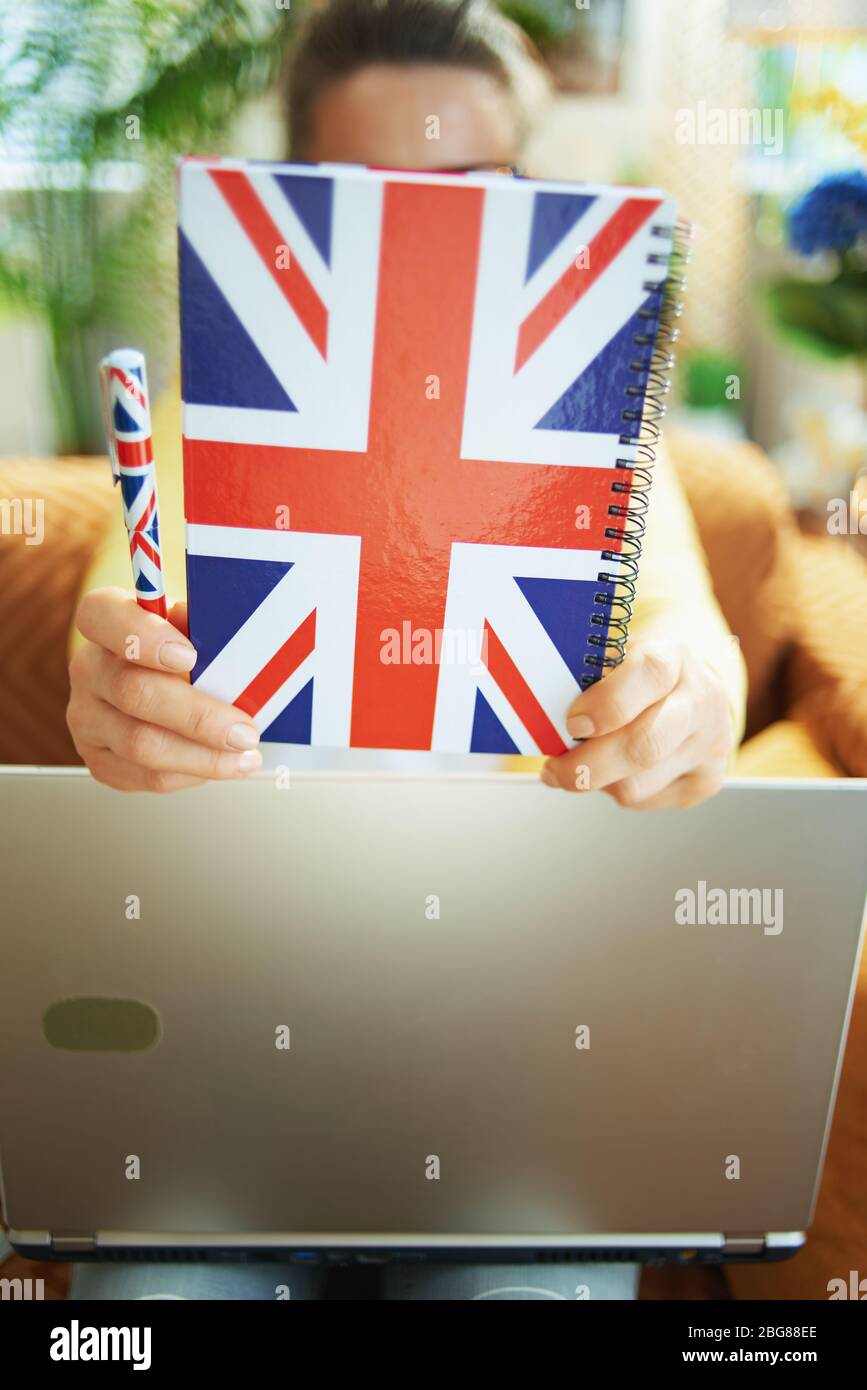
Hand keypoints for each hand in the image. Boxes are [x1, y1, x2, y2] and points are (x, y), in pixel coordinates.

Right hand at [67, 587, 261, 791]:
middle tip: (242, 730)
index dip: (143, 636)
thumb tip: (228, 642)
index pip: (102, 616)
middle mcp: (89, 669)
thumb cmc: (179, 651)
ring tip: (243, 755)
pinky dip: (191, 773)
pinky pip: (146, 776)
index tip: (190, 655)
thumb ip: (200, 626)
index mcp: (104, 621)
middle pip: (133, 692)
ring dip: (203, 756)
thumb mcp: (190, 626)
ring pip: (141, 744)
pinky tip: (218, 764)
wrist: (156, 687)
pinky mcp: (99, 759)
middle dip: (198, 717)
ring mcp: (87, 718)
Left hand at [540, 641, 732, 808]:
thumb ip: (587, 682)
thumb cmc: (639, 678)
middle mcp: (702, 701)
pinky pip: (646, 801)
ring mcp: (710, 744)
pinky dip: (617, 790)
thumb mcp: (616, 661)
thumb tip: (543, 719)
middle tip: (555, 769)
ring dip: (597, 782)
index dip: (606, 703)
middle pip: (644, 746)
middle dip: (587, 765)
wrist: (693, 691)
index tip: (572, 722)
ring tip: (580, 767)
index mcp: (676, 658)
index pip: (648, 674)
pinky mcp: (707, 781)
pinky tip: (613, 773)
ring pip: (638, 784)